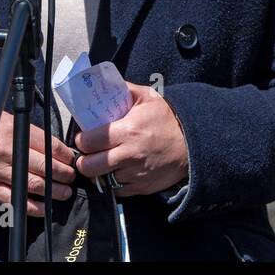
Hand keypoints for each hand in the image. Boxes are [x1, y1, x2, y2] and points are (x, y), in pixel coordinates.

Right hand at [0, 108, 76, 216]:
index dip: (64, 154)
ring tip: (65, 192)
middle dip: (64, 173)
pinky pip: (15, 202)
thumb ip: (28, 132)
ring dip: (54, 191)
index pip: (47, 144)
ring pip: (33, 185)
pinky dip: (33, 207)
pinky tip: (45, 206)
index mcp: (12, 131)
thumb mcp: (6, 119)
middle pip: (44, 166)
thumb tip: (54, 147)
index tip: (72, 159)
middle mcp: (6, 152)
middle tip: (72, 176)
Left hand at [72, 82, 189, 196]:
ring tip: (101, 163)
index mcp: (128, 131)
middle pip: (88, 166)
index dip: (82, 140)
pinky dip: (113, 183)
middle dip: (84, 160)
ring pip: (101, 180)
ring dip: (98, 173)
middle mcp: (129, 155)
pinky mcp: (141, 188)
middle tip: (88, 154)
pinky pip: (116, 191)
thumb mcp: (149, 98)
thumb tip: (104, 83)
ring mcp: (134, 174)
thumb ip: (125, 89)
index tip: (85, 137)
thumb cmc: (167, 120)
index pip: (89, 141)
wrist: (192, 145)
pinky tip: (117, 171)